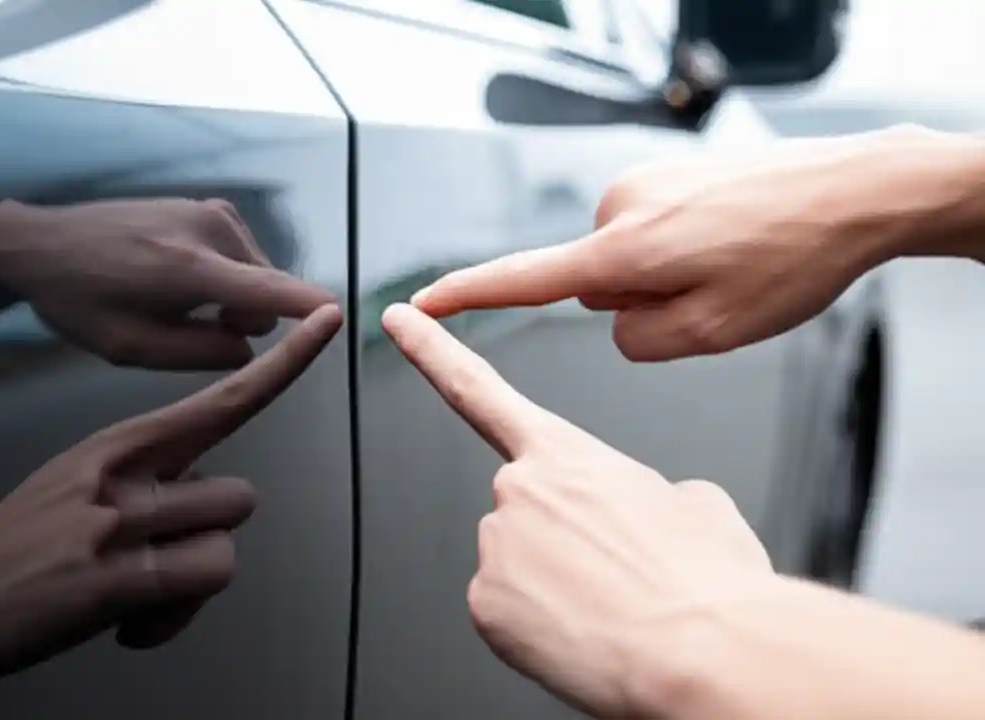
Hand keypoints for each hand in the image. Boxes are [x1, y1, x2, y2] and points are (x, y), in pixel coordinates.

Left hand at [0, 197, 334, 368]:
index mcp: (191, 268)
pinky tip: (175, 280)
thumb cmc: (79, 300)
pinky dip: (221, 275)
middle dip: (241, 318)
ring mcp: (208, 211)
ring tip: (172, 303)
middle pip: (265, 291)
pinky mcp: (204, 205)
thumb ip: (200, 355)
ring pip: (255, 274)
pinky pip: (238, 255)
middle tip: (182, 327)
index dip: (310, 310)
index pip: (271, 291)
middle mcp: (210, 229)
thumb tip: (247, 349)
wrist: (38, 242)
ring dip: (231, 298)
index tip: (340, 318)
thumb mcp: (131, 347)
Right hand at [0, 304, 340, 679]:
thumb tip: (205, 495)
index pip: (219, 399)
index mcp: (118, 445)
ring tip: (138, 594)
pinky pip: (199, 585)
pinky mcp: (113, 579)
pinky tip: (127, 625)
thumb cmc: (22, 545)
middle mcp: (122, 473)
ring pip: (226, 544)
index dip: (282, 365)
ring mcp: (116, 524)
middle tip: (153, 561)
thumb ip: (146, 479)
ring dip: (192, 581)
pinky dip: (173, 620)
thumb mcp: (78, 485)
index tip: (326, 320)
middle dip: (208, 537)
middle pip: (238, 495)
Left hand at [382, 304, 773, 716]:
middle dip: (560, 540)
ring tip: (611, 606)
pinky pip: (507, 611)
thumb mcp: (697, 503)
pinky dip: (538, 626)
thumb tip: (646, 512)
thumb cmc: (706, 580)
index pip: (478, 388)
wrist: (702, 652)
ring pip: (517, 565)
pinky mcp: (484, 604)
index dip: (432, 350)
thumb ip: (647, 492)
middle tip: (614, 572)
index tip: (398, 318)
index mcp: (564, 453)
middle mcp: (515, 490)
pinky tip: (582, 633)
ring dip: (554, 585)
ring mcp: (494, 547)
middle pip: (524, 512)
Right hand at [412, 126, 968, 360]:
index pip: (520, 280)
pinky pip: (649, 232)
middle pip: (596, 287)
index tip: (416, 308)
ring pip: (626, 261)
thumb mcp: (713, 332)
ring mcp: (641, 185)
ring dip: (668, 275)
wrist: (853, 190)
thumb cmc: (791, 259)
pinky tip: (731, 239)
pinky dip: (681, 247)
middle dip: (644, 302)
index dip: (463, 297)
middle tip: (715, 293)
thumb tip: (614, 320)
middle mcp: (619, 208)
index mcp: (622, 252)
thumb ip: (637, 341)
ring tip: (732, 262)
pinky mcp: (663, 174)